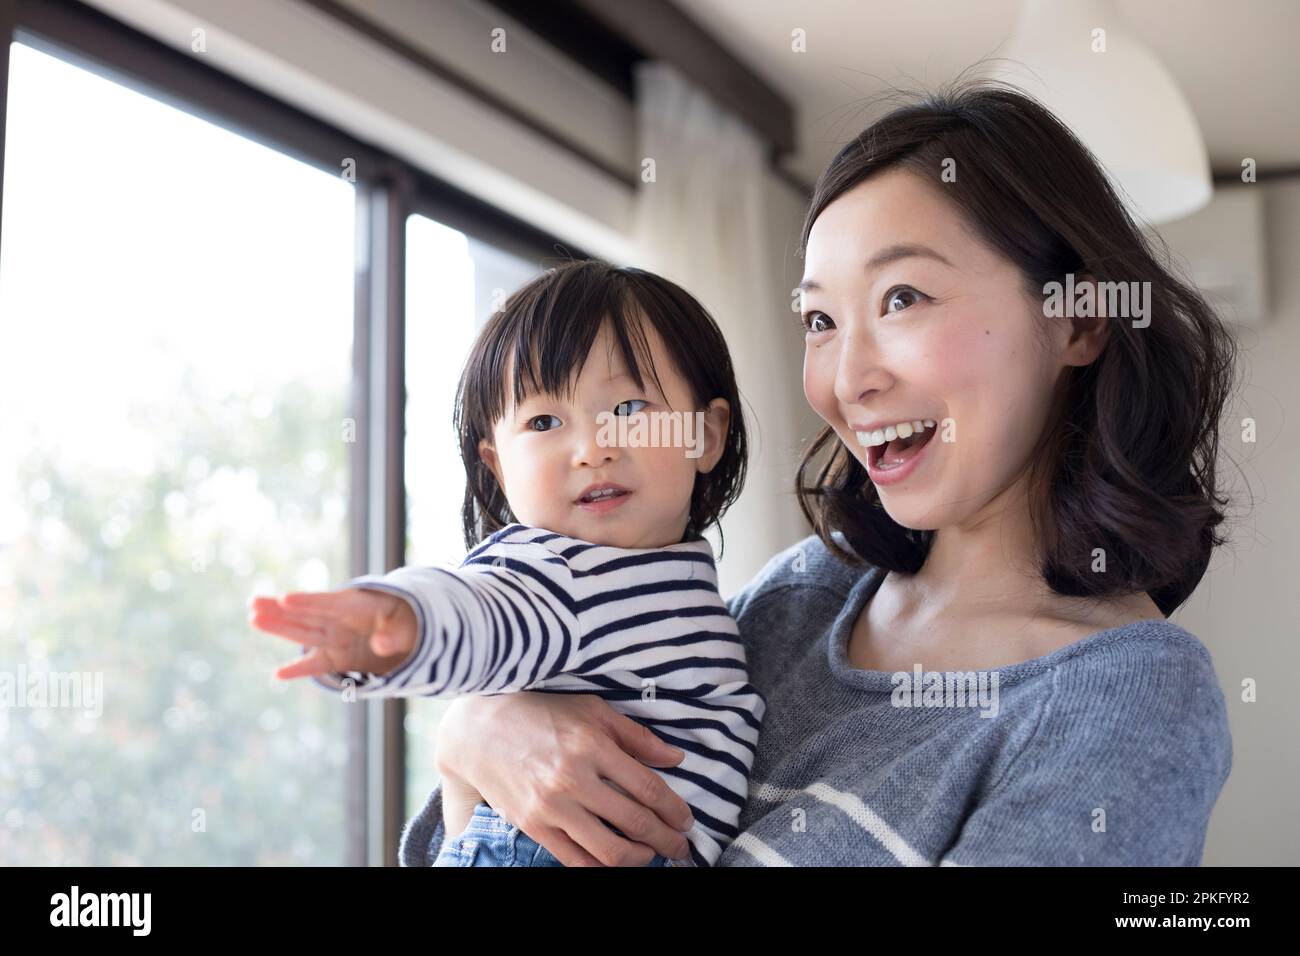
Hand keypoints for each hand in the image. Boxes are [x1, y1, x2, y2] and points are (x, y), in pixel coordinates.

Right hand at [247, 588, 417, 679]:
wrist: (401, 628)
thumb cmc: (403, 619)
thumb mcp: (406, 625)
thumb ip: (394, 635)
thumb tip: (381, 645)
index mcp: (356, 605)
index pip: (329, 603)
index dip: (309, 601)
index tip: (286, 599)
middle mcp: (338, 621)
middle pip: (306, 614)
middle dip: (280, 610)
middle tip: (253, 603)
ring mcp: (333, 638)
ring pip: (302, 632)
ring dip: (278, 627)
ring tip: (253, 618)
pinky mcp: (334, 656)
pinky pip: (315, 664)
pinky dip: (300, 670)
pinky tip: (279, 675)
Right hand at [435, 692, 695, 865]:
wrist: (478, 730)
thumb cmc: (540, 713)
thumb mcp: (592, 710)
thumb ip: (635, 736)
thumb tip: (675, 759)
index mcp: (592, 745)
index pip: (648, 788)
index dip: (674, 810)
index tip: (686, 820)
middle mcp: (573, 779)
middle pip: (635, 823)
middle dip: (667, 840)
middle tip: (680, 846)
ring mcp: (551, 807)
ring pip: (609, 850)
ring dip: (640, 859)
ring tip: (650, 855)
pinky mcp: (533, 827)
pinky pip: (576, 861)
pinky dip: (603, 868)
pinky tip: (616, 862)